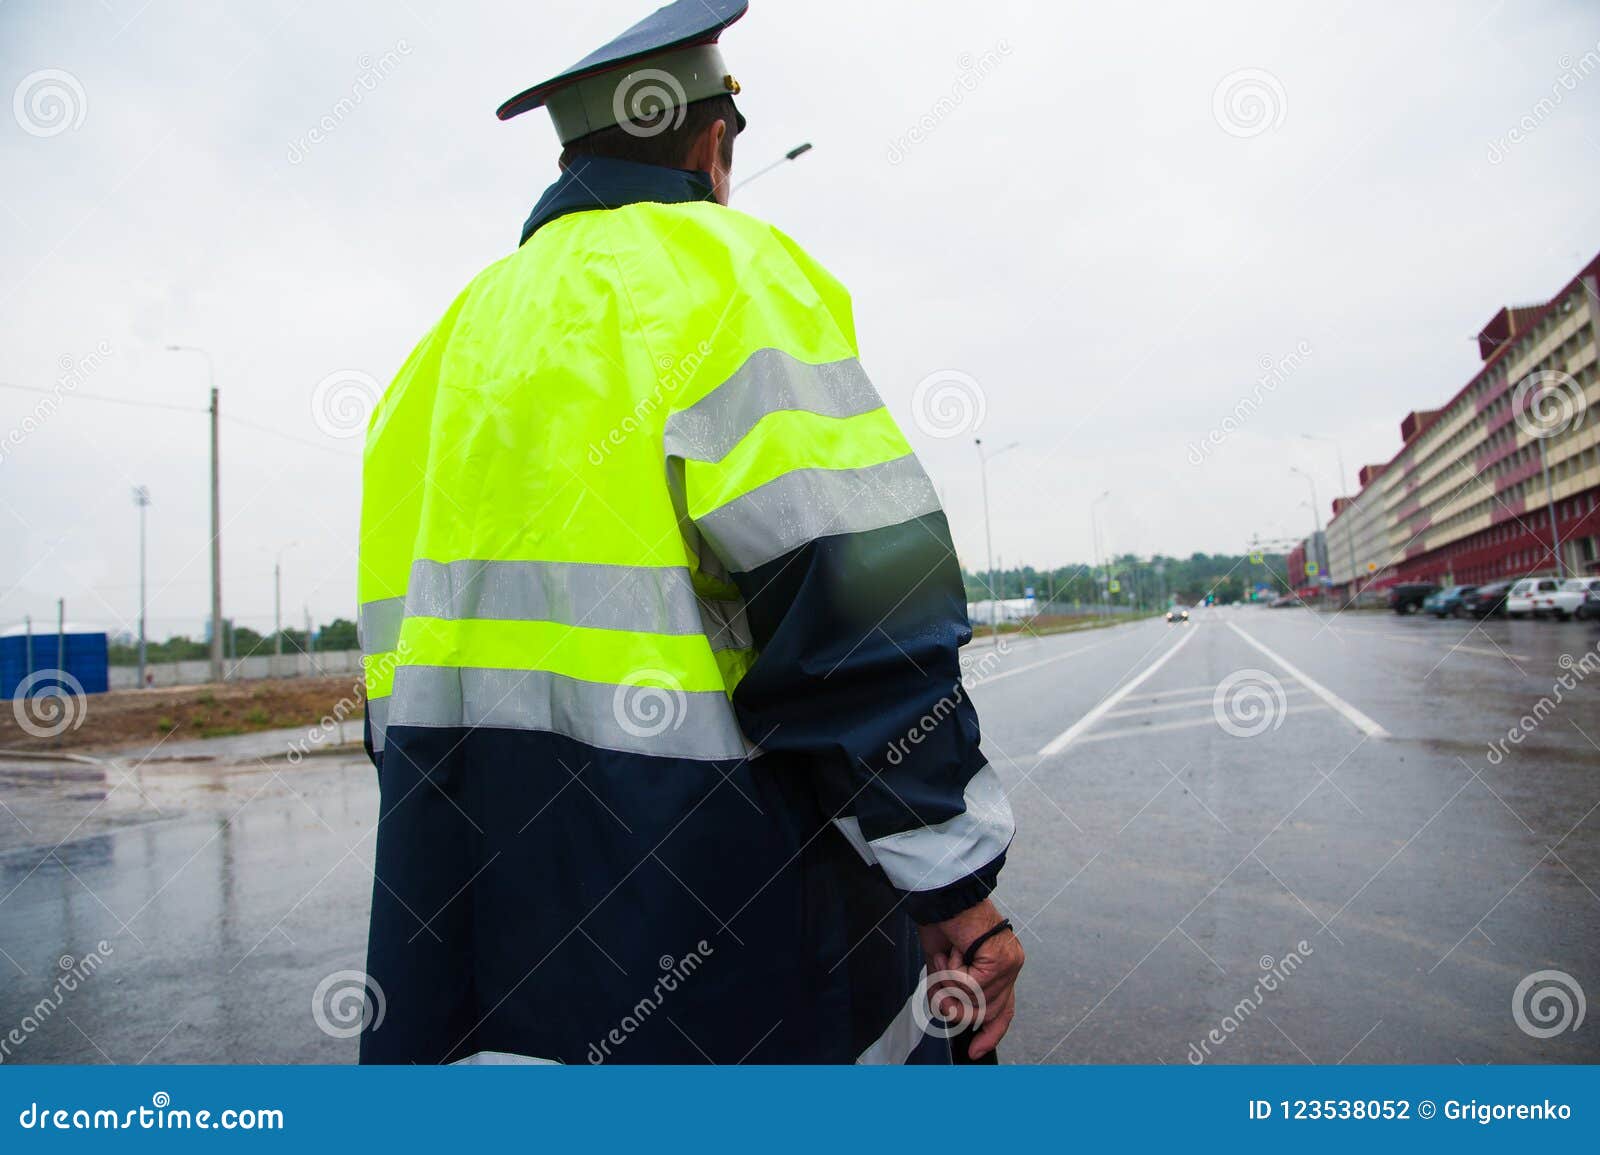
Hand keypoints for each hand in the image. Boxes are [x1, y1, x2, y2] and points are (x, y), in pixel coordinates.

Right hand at [917, 898, 1023, 1059]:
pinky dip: (953, 973)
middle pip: (989, 1011)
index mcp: (1000, 967)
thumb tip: (946, 1014)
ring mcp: (1009, 964)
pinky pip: (971, 987)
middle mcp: (1011, 966)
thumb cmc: (944, 923)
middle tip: (941, 993)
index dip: (990, 1033)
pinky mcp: (1000, 961)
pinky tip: (953, 952)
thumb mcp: (944, 966)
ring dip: (950, 984)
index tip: (975, 1051)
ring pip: (977, 1002)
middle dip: (957, 1008)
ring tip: (945, 959)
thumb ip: (948, 991)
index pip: (1004, 1010)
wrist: (944, 898)